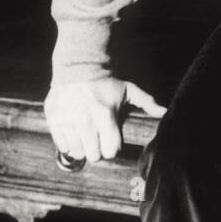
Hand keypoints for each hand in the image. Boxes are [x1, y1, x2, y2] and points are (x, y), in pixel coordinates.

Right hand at [44, 77, 165, 164]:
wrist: (78, 66)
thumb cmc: (107, 82)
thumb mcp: (129, 90)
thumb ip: (147, 103)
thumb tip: (166, 113)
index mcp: (106, 115)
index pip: (110, 151)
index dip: (112, 148)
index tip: (111, 141)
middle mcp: (86, 120)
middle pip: (94, 156)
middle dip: (98, 150)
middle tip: (98, 138)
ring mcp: (68, 121)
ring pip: (77, 153)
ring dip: (83, 148)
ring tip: (86, 135)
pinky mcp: (54, 120)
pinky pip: (62, 145)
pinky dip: (68, 143)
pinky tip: (74, 132)